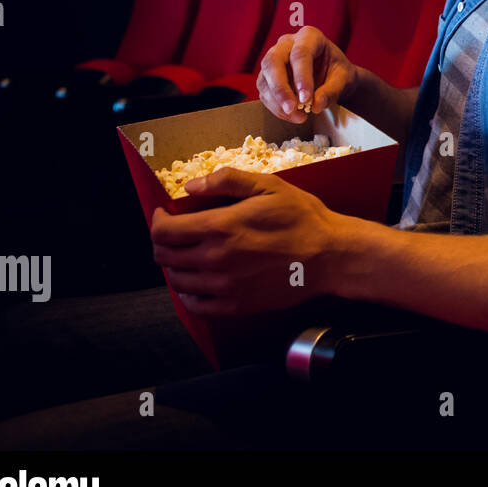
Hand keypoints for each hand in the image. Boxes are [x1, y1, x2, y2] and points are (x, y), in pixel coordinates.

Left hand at [150, 167, 344, 316]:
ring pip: (177, 280)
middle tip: (175, 234)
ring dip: (175, 266)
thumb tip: (192, 186)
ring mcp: (224, 286)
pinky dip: (188, 294)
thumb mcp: (269, 186)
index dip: (157, 221)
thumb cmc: (303, 218)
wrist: (330, 256)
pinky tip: (197, 283)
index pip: (164, 231)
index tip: (164, 214)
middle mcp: (215, 259)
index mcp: (220, 227)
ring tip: (188, 256)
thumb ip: (227, 181)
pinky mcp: (236, 305)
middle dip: (163, 242)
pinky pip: (196, 305)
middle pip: (165, 256)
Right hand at [255, 25, 355, 122]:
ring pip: (264, 77)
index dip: (301, 77)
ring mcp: (274, 58)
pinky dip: (275, 106)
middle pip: (273, 61)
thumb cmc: (338, 73)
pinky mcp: (267, 75)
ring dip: (277, 101)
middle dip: (280, 88)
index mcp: (309, 36)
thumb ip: (331, 91)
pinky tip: (290, 115)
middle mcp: (287, 43)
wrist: (333, 77)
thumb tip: (316, 105)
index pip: (300, 53)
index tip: (306, 99)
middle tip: (292, 109)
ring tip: (296, 117)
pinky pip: (264, 91)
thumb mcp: (343, 80)